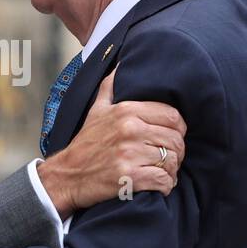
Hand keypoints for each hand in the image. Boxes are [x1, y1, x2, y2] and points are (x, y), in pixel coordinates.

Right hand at [36, 72, 186, 216]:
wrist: (67, 175)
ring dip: (172, 170)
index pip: (173, 116)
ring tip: (164, 172)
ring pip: (171, 160)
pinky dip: (165, 185)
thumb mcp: (96, 109)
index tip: (172, 138)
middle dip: (177, 152)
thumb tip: (121, 62)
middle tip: (170, 159)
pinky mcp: (129, 177)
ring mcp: (129, 154)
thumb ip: (111, 86)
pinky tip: (159, 185)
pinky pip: (163, 180)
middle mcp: (129, 129)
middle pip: (175, 139)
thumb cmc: (86, 143)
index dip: (179, 129)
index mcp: (127, 110)